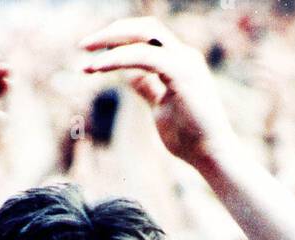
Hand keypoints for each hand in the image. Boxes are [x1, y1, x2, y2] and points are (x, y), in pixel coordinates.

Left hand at [81, 19, 230, 169]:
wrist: (211, 156)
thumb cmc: (188, 138)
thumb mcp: (160, 107)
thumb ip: (146, 87)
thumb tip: (127, 74)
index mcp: (180, 61)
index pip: (147, 37)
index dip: (119, 39)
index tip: (92, 53)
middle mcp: (184, 55)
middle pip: (145, 28)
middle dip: (112, 32)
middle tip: (83, 46)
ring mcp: (185, 62)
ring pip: (144, 35)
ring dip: (111, 41)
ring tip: (86, 57)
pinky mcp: (182, 74)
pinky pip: (144, 57)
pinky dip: (119, 59)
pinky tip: (98, 68)